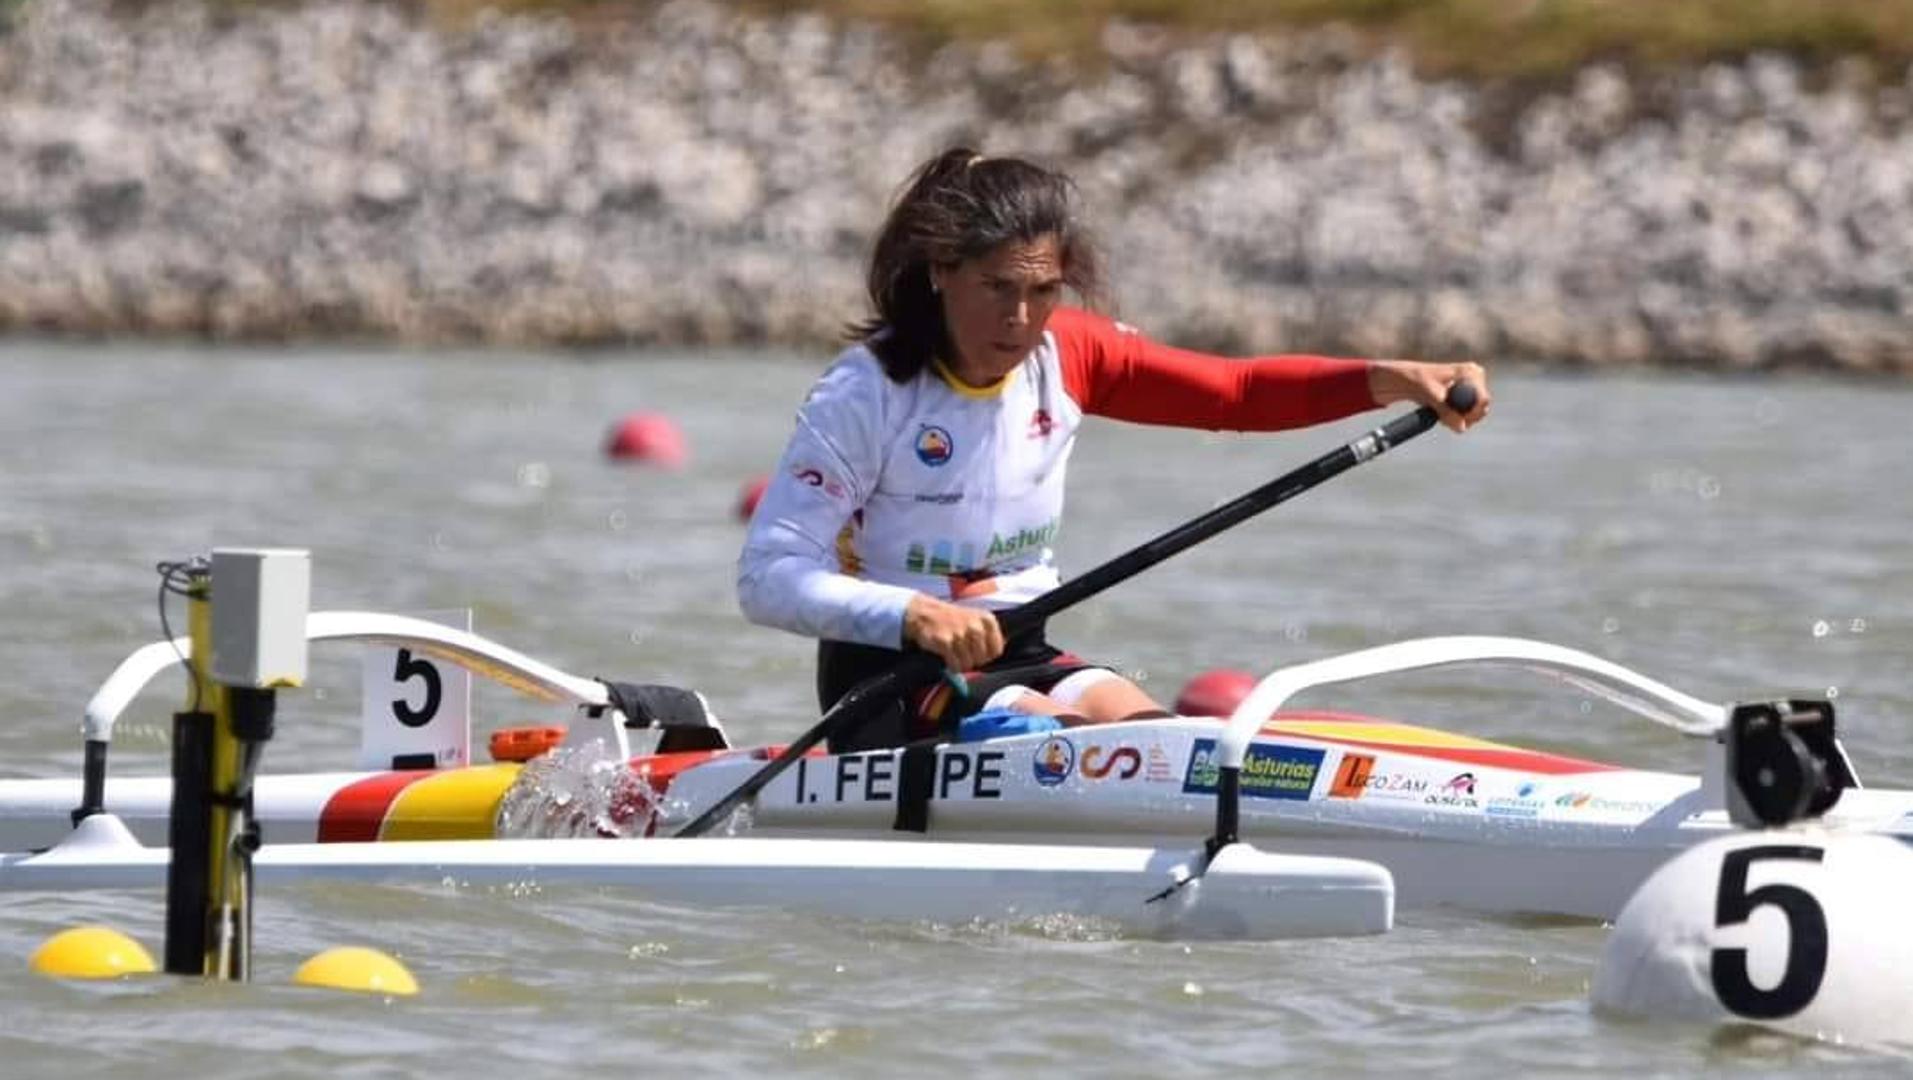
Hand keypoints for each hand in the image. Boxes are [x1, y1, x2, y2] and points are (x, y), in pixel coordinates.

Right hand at [902, 594, 1004, 672]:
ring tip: (954, 655)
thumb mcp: (976, 620)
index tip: (977, 653)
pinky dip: (952, 666)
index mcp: (987, 619)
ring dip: (961, 664)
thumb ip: (989, 636)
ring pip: (969, 664)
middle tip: (963, 654)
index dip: (987, 656)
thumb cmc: (953, 620)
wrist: (925, 614)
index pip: (996, 651)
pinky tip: (948, 659)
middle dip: (973, 661)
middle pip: (982, 659)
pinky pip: (955, 665)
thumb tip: (995, 656)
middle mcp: (975, 626)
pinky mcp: (946, 642)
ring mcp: (960, 633)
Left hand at [1368, 360, 1491, 431]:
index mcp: (1471, 372)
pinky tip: (1441, 415)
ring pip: (1473, 415)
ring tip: (1440, 414)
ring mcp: (1470, 389)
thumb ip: (1446, 411)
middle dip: (1465, 417)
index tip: (1457, 419)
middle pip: (1481, 409)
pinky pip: (1466, 416)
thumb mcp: (1430, 395)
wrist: (1403, 380)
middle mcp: (1474, 379)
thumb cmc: (1415, 380)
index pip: (1483, 399)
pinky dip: (1454, 419)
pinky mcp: (1463, 399)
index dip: (1472, 413)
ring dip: (1458, 420)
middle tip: (1445, 418)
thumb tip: (1461, 428)